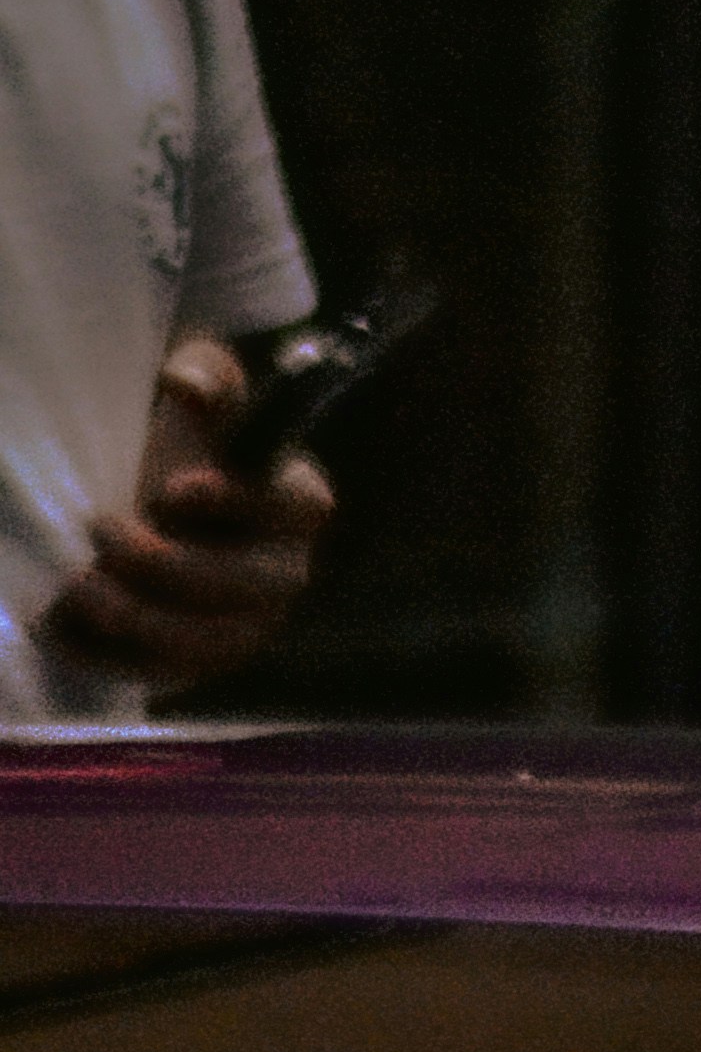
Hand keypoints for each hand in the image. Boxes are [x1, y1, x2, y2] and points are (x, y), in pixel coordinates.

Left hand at [39, 336, 332, 695]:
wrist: (141, 495)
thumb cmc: (175, 439)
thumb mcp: (192, 390)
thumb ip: (204, 375)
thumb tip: (186, 386)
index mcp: (293, 504)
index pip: (296, 509)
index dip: (241, 505)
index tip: (172, 488)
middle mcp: (283, 573)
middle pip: (252, 588)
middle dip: (174, 566)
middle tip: (99, 526)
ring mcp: (243, 627)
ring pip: (211, 645)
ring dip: (141, 621)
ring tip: (76, 586)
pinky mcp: (192, 661)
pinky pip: (160, 676)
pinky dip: (104, 656)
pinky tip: (54, 623)